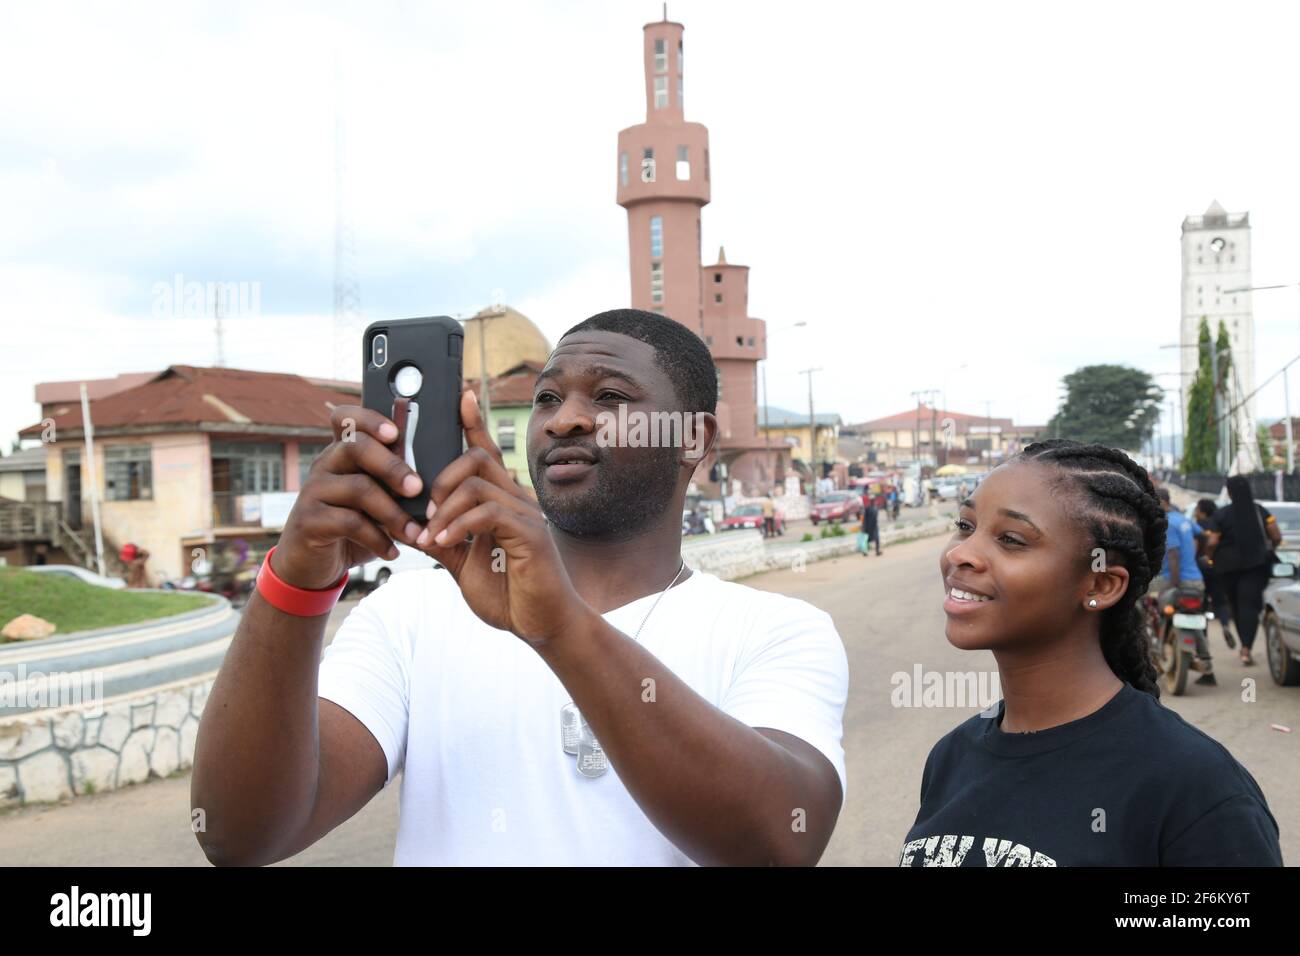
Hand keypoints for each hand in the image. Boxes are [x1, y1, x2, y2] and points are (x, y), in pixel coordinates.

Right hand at [271, 405, 426, 589]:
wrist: (313, 564)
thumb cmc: (354, 527)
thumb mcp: (376, 504)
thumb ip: (397, 488)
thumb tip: (440, 484)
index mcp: (342, 452)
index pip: (346, 418)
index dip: (370, 419)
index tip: (395, 433)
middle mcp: (325, 464)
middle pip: (357, 447)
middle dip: (393, 466)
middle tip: (417, 488)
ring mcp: (313, 491)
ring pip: (358, 488)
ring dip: (393, 513)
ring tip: (415, 533)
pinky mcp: (309, 520)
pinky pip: (350, 523)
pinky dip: (378, 539)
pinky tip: (393, 552)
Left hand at [415, 389, 590, 643]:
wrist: (542, 626)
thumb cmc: (509, 594)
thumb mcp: (462, 564)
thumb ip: (442, 539)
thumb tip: (409, 524)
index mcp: (503, 501)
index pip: (486, 452)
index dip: (473, 422)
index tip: (459, 394)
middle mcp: (517, 500)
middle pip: (476, 458)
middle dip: (440, 478)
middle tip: (424, 512)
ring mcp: (526, 515)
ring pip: (476, 483)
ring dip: (443, 508)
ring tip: (430, 536)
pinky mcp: (529, 534)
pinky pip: (487, 512)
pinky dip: (458, 525)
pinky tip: (444, 543)